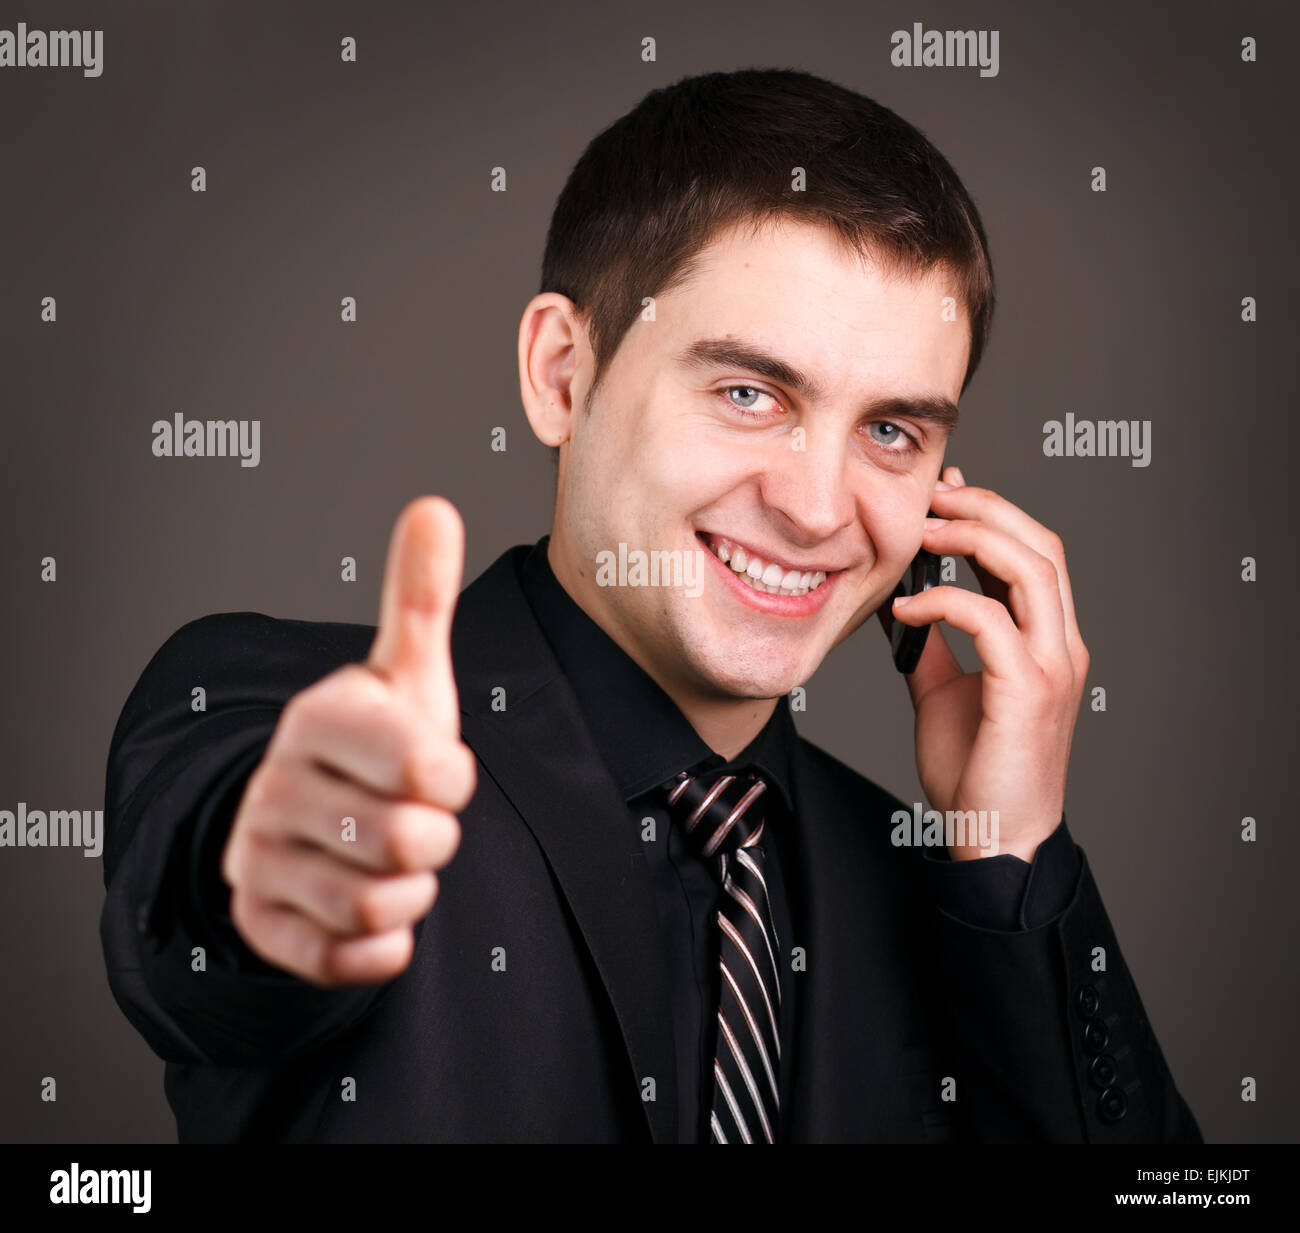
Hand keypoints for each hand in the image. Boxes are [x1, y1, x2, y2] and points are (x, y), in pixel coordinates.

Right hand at [221, 496, 475, 986]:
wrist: (315, 819)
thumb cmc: (378, 743)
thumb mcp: (405, 673)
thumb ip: (419, 598)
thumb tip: (434, 507)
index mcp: (319, 717)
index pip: (429, 765)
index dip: (453, 777)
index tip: (436, 768)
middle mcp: (275, 785)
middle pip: (409, 841)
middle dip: (435, 839)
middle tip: (415, 820)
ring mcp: (258, 857)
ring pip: (380, 904)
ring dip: (411, 888)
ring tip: (391, 857)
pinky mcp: (261, 924)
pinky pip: (348, 960)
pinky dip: (383, 947)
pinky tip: (377, 910)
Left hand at [882, 467, 1088, 862]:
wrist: (994, 836)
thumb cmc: (975, 771)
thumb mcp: (942, 691)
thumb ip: (930, 644)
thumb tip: (898, 600)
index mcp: (1046, 641)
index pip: (1031, 554)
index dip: (990, 514)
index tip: (943, 492)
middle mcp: (1060, 645)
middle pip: (1040, 544)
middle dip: (984, 507)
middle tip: (931, 494)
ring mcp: (1052, 665)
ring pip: (1032, 567)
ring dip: (973, 537)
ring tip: (922, 531)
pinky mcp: (1029, 690)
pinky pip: (990, 620)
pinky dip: (945, 602)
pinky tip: (906, 610)